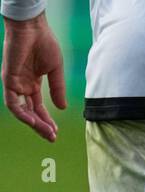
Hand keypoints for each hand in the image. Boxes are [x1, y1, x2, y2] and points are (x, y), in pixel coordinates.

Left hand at [2, 13, 64, 141]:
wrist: (33, 27)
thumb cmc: (44, 43)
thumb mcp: (55, 71)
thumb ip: (58, 90)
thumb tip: (62, 108)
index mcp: (32, 83)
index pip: (38, 107)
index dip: (47, 120)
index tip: (56, 132)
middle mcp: (22, 85)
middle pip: (30, 111)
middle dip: (41, 126)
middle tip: (52, 138)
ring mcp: (14, 83)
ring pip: (21, 110)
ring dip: (33, 123)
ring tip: (46, 133)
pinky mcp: (8, 79)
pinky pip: (12, 102)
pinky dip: (22, 113)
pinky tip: (34, 121)